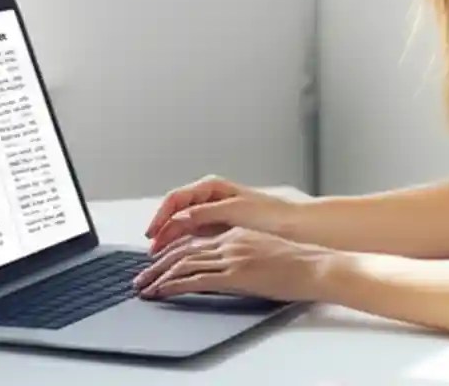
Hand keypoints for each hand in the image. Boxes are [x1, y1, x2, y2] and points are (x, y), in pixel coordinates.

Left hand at [132, 227, 336, 301]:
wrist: (315, 266)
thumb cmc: (297, 262)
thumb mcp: (263, 248)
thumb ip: (240, 252)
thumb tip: (226, 266)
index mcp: (235, 232)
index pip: (193, 239)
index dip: (171, 250)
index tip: (155, 262)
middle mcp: (229, 241)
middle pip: (182, 250)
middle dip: (156, 264)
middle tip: (139, 277)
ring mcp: (231, 257)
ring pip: (184, 264)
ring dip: (159, 276)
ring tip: (144, 288)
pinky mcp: (235, 274)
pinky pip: (196, 279)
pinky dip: (174, 285)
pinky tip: (162, 292)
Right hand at [143, 175, 296, 255]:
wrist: (297, 227)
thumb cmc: (270, 214)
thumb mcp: (235, 211)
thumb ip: (206, 213)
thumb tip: (179, 218)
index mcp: (210, 187)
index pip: (175, 199)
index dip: (160, 216)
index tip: (152, 233)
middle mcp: (208, 199)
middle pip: (175, 214)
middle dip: (161, 232)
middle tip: (151, 253)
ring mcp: (212, 215)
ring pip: (182, 227)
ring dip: (170, 242)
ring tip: (159, 261)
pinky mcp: (219, 231)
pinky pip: (194, 238)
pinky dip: (183, 248)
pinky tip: (177, 261)